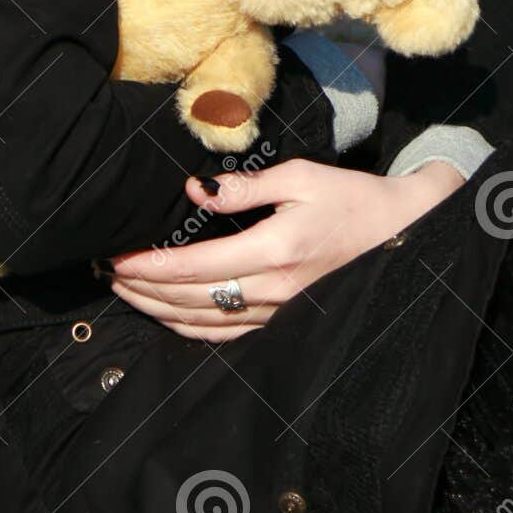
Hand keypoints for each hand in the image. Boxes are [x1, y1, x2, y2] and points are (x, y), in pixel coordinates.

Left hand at [105, 157, 463, 340]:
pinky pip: (228, 335)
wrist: (402, 233)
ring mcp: (280, 313)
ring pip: (204, 324)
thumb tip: (196, 190)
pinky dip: (190, 330)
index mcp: (275, 251)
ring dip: (160, 312)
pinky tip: (170, 317)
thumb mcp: (301, 177)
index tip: (118, 258)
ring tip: (128, 295)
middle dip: (144, 290)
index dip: (150, 267)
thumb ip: (246, 186)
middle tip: (109, 275)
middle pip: (190, 300)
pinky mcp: (285, 322)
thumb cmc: (353, 199)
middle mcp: (274, 291)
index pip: (195, 267)